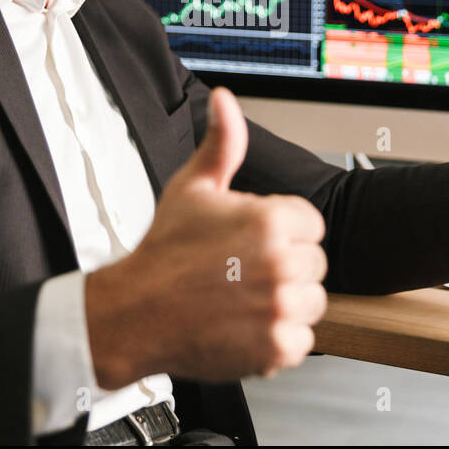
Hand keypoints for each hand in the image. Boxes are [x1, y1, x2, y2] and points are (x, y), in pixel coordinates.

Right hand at [85, 86, 327, 387]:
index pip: (310, 224)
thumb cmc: (162, 253)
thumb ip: (222, 143)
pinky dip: (278, 338)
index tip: (251, 243)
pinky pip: (302, 339)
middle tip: (243, 272)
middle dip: (285, 266)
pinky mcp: (276, 347)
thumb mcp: (192, 187)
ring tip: (244, 299)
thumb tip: (225, 101)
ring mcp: (280, 308)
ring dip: (286, 303)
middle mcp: (281, 263)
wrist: (133, 314)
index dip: (282, 231)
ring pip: (312, 301)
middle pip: (314, 263)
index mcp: (269, 220)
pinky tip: (245, 325)